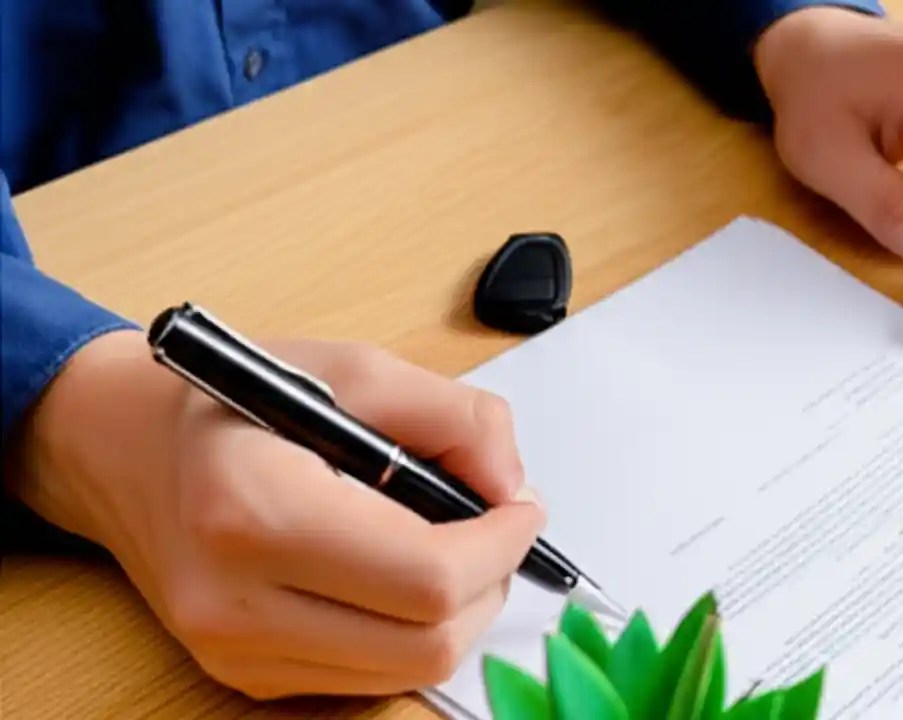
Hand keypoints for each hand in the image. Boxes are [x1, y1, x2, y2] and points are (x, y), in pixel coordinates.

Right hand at [7, 330, 543, 699]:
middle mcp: (235, 601)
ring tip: (452, 546)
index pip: (426, 576)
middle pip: (428, 641)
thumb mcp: (354, 370)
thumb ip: (455, 418)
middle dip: (490, 583)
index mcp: (256, 512)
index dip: (500, 545)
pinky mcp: (245, 675)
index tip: (521, 507)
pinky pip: (368, 676)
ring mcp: (235, 651)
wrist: (127, 450)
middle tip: (496, 529)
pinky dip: (409, 630)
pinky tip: (398, 575)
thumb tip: (512, 487)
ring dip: (457, 611)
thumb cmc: (236, 403)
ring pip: (407, 670)